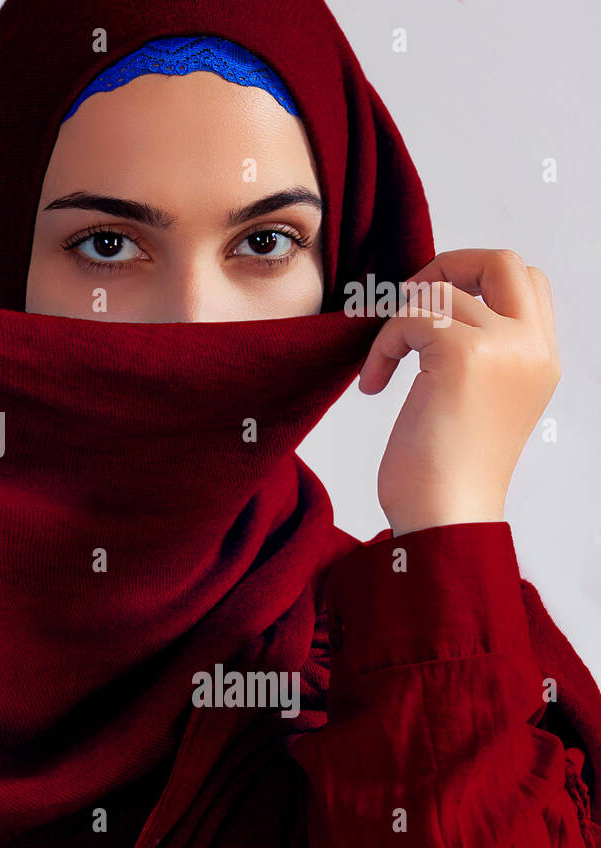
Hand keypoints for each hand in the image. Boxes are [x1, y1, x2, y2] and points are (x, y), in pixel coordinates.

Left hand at [357, 249, 559, 536]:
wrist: (444, 519)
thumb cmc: (445, 472)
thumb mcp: (475, 400)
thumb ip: (479, 352)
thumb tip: (435, 305)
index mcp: (541, 359)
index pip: (526, 281)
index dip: (473, 277)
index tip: (429, 310)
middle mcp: (533, 349)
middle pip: (503, 260)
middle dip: (445, 267)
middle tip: (405, 306)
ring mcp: (505, 349)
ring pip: (442, 290)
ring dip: (396, 323)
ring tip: (382, 369)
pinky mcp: (464, 355)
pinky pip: (410, 317)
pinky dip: (382, 346)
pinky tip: (374, 385)